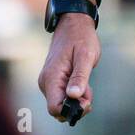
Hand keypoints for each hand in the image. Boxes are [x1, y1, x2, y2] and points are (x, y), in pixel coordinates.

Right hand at [38, 7, 100, 124]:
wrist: (73, 23)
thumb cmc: (81, 37)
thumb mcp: (85, 56)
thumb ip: (80, 77)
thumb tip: (73, 96)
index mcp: (52, 77)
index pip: (55, 108)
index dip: (71, 111)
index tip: (86, 101)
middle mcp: (46, 82)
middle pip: (58, 109)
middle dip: (76, 106)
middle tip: (88, 90)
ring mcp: (48, 82)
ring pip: (62, 104)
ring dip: (77, 99)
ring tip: (86, 81)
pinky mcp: (53, 81)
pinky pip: (62, 96)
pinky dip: (74, 94)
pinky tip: (82, 81)